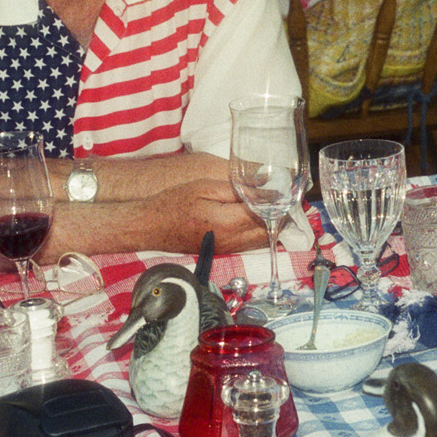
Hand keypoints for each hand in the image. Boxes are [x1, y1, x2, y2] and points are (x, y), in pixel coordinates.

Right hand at [149, 181, 269, 253]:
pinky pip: (251, 243)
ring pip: (262, 240)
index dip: (279, 201)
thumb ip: (237, 189)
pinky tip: (256, 216)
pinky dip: (259, 231)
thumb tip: (265, 185)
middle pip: (270, 230)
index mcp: (228, 222)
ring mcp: (229, 248)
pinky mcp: (224, 250)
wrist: (151, 225)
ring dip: (271, 224)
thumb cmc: (174, 203)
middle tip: (281, 195)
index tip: (285, 188)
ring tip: (271, 204)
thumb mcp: (205, 187)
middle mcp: (232, 240)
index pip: (267, 214)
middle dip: (279, 214)